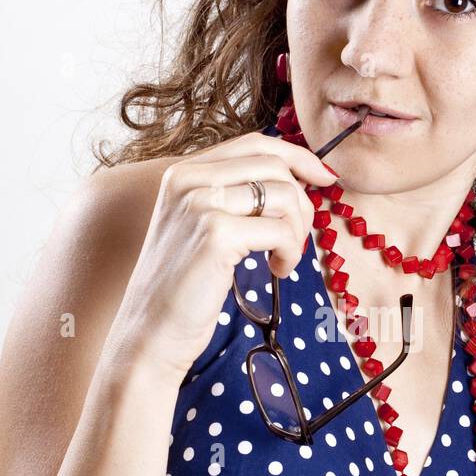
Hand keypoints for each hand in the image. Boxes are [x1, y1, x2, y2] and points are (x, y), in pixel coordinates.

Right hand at [108, 131, 337, 383]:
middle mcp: (188, 180)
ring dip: (297, 232)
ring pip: (284, 196)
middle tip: (294, 240)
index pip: (256, 143)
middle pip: (275, 167)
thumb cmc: (182, 287)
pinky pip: (281, 230)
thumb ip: (233, 196)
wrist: (150, 332)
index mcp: (184, 172)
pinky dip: (290, 253)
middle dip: (302, 203)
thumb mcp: (200, 227)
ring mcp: (201, 204)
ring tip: (282, 259)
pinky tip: (276, 270)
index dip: (298, 157)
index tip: (325, 178)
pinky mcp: (216, 235)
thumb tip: (295, 179)